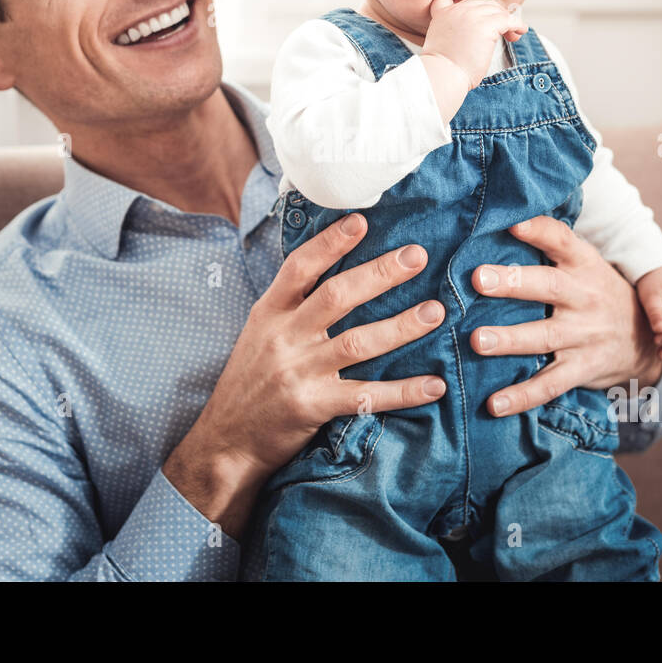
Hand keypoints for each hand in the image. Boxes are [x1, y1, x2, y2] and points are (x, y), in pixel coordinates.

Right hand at [163, 212, 446, 536]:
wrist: (226, 441)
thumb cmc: (250, 382)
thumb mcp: (260, 333)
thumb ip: (291, 305)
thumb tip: (331, 268)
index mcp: (269, 313)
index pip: (300, 267)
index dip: (330, 243)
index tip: (361, 221)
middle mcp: (284, 337)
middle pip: (337, 296)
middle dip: (380, 274)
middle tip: (416, 256)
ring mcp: (299, 372)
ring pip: (358, 342)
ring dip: (401, 326)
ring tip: (435, 312)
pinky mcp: (313, 407)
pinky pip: (365, 396)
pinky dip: (402, 391)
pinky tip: (433, 385)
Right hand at [422, 0, 527, 88]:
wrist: (444, 75)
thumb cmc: (443, 68)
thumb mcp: (440, 42)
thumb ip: (452, 31)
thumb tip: (473, 35)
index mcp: (442, 13)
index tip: (477, 8)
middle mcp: (457, 10)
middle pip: (482, 2)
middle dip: (494, 12)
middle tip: (503, 28)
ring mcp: (471, 16)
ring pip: (497, 10)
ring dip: (507, 20)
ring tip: (513, 34)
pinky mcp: (486, 25)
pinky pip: (508, 19)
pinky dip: (517, 24)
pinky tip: (521, 30)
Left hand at [467, 215, 661, 416]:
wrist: (649, 339)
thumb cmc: (599, 293)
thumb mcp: (586, 265)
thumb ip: (551, 247)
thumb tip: (500, 220)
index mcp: (584, 265)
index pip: (561, 241)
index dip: (538, 229)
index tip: (511, 222)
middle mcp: (585, 297)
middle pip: (548, 287)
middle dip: (513, 283)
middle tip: (478, 279)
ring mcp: (584, 335)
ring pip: (544, 337)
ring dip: (510, 339)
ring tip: (477, 341)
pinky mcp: (582, 368)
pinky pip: (550, 384)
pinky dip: (523, 396)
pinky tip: (495, 404)